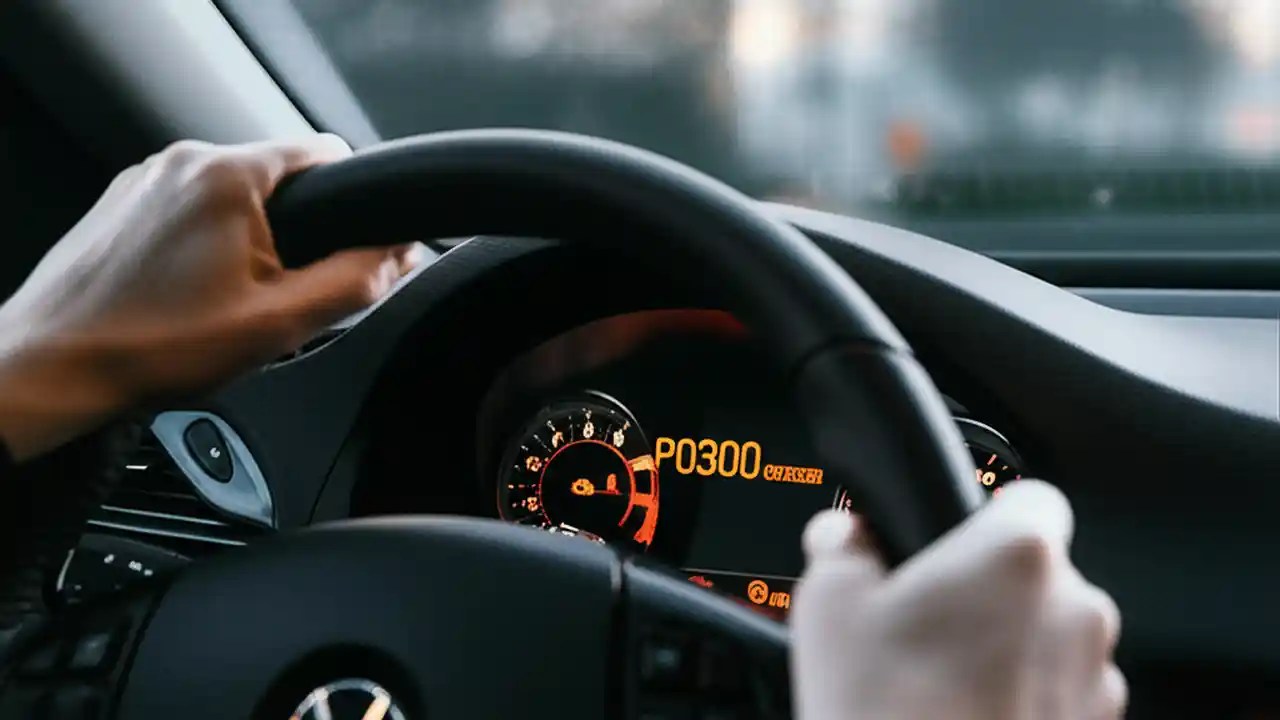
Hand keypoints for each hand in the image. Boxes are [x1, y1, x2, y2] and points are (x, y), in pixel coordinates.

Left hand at [0, 136, 421, 460]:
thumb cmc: (153, 346)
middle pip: (279, 178)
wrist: (53, 368)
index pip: (326, 153)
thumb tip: (401, 255)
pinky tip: (189, 295)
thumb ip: (355, 282)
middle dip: (295, 231)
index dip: (354, 201)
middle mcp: (182, 161)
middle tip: (275, 293)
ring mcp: (145, 179)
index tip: (349, 247)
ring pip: (233, 196)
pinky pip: (190, 209)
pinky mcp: (121, 203)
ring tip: (225, 300)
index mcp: (228, 176)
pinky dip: (205, 244)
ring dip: (248, 239)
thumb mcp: (279, 323)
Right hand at [791, 480, 1124, 719]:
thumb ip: (841, 545)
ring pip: (1049, 634)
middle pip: (1035, 570)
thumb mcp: (826, 606)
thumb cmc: (884, 715)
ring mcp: (1094, 678)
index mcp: (1016, 555)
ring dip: (1007, 645)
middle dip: (985, 588)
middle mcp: (1075, 609)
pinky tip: (963, 717)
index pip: (1028, 493)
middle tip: (922, 622)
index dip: (982, 514)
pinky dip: (1022, 697)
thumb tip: (845, 534)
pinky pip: (1059, 691)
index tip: (949, 542)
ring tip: (937, 681)